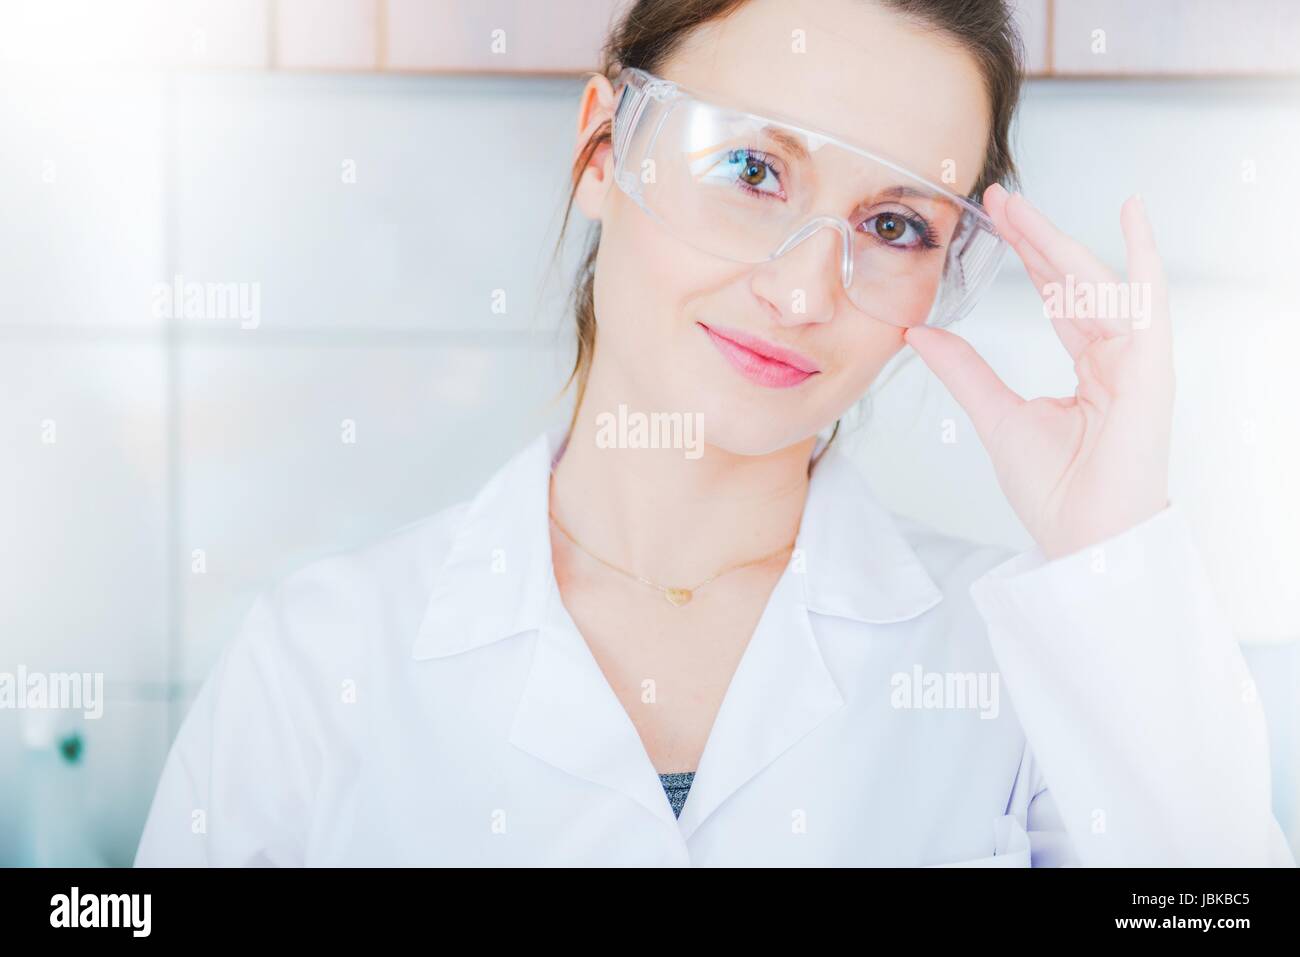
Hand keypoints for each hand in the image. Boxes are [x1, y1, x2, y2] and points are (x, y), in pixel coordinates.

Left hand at [904, 184, 1173, 560]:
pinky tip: (1132, 215)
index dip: (1028, 256)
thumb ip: (964, 370)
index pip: (1057, 297)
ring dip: (1058, 241)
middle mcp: (1116, 357)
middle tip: (999, 199)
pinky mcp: (1151, 369)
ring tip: (1019, 208)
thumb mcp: (997, 417)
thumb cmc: (1055, 493)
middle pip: (1074, 282)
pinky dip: (1142, 257)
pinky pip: (1147, 302)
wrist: (1083, 540)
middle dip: (1035, 238)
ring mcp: (1137, 360)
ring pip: (1095, 283)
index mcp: (1088, 369)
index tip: (995, 220)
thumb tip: (919, 333)